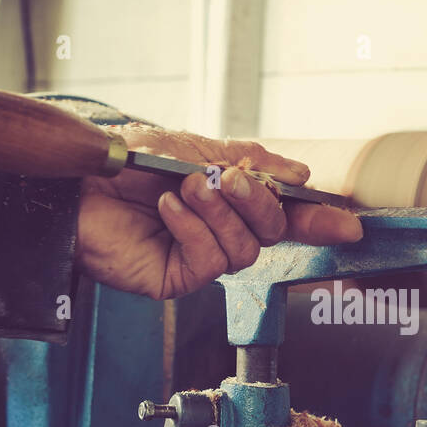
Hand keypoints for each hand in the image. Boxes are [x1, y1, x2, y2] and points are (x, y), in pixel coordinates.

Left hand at [77, 127, 362, 298]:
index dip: (317, 220)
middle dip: (260, 204)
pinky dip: (194, 228)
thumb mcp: (195, 148)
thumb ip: (249, 162)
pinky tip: (168, 207)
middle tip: (231, 179)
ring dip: (220, 212)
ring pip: (245, 249)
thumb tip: (300, 178)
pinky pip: (211, 261)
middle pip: (272, 234)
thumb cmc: (127, 161)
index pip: (284, 216)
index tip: (349, 222)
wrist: (76, 178)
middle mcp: (219, 232)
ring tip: (186, 187)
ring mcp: (198, 257)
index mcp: (229, 202)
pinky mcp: (176, 278)